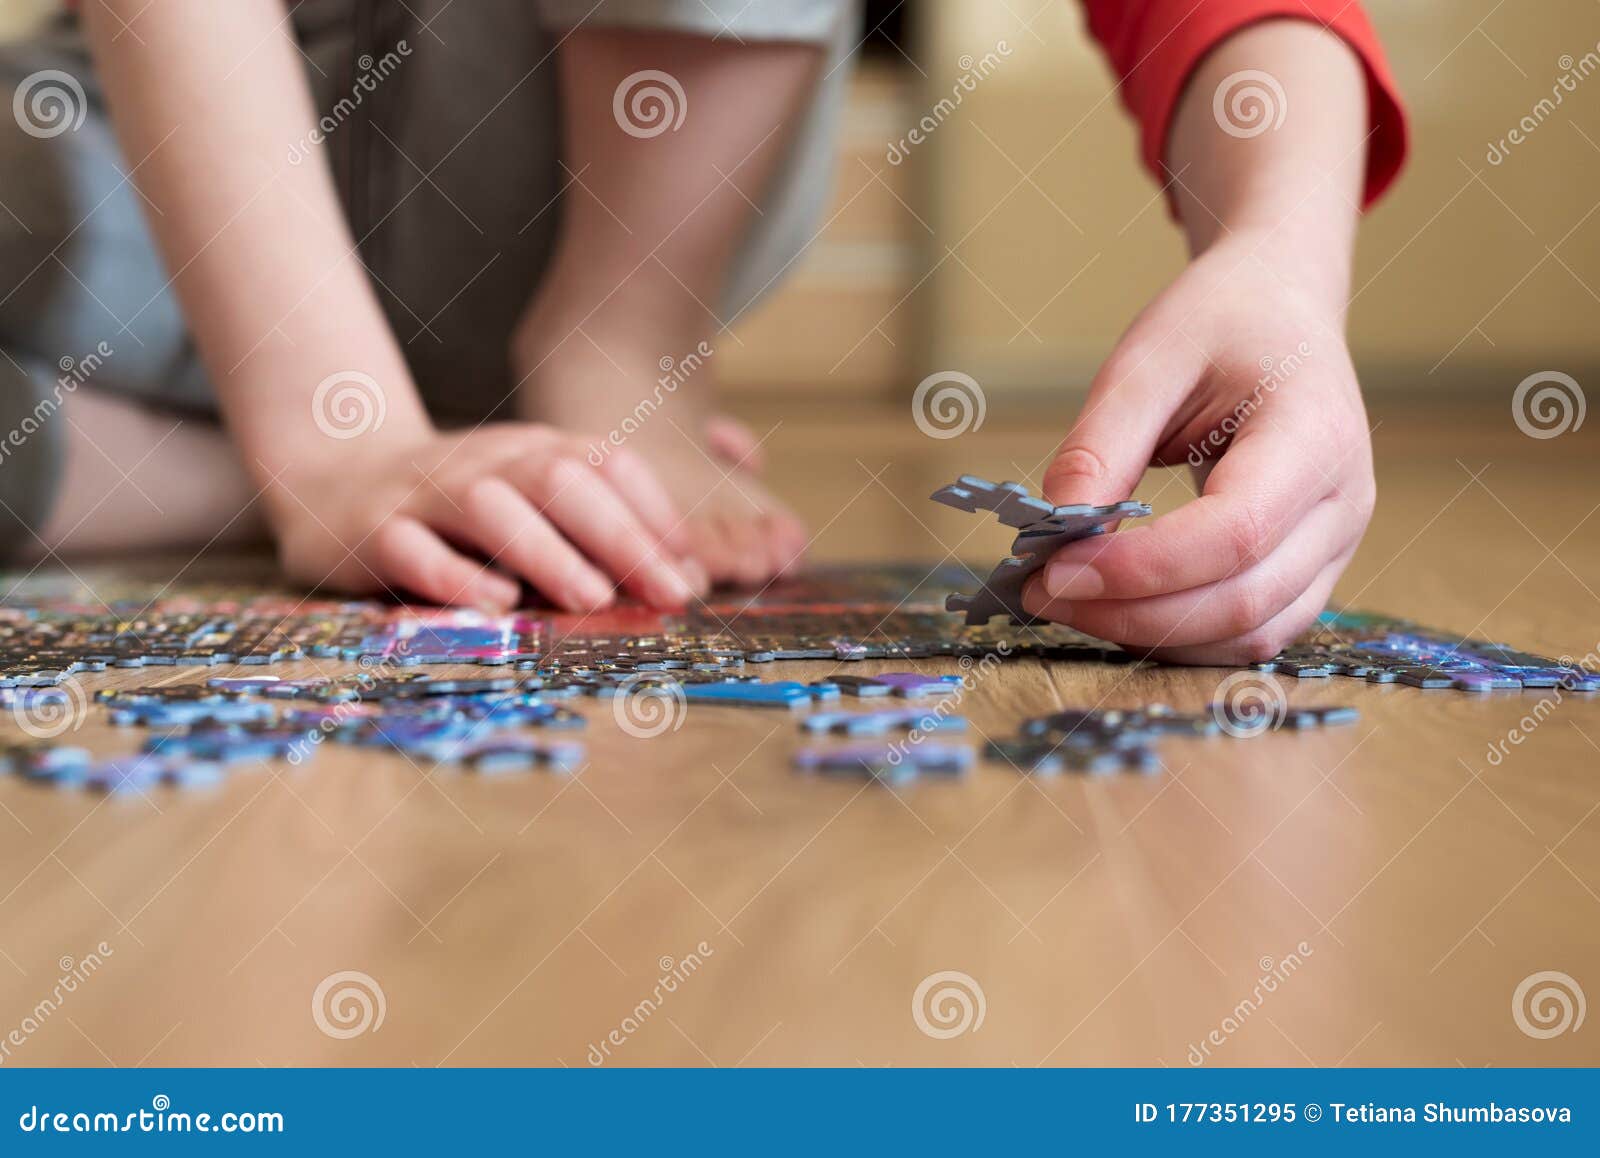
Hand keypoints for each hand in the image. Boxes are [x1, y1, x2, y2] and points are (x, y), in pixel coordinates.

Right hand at [271, 423, 705, 612]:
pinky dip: (457, 577)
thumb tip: (689, 579)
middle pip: (560, 481)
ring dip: (548, 552)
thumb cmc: (457, 508)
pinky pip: (414, 549)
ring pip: (491, 509)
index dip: (655, 513)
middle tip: (668, 592)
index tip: (692, 570)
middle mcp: (487, 462)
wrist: (332, 476)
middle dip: (621, 536)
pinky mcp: (374, 530)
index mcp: (534, 451)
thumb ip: (597, 532)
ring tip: (593, 597)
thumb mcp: (529, 500)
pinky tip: (495, 606)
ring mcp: (427, 492)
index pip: (606, 465)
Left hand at [1023, 234, 1374, 663]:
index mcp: (1317, 435)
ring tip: (1069, 600)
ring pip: (1249, 633)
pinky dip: (1178, 634)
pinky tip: (1114, 607)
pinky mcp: (1310, 570)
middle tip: (1042, 592)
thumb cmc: (1221, 321)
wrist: (1280, 306)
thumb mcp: (1148, 357)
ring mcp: (1336, 545)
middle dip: (1133, 613)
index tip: (1054, 568)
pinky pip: (1249, 632)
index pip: (1235, 533)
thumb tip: (1055, 529)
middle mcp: (1342, 503)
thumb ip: (1101, 444)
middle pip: (1243, 600)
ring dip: (1151, 634)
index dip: (1142, 567)